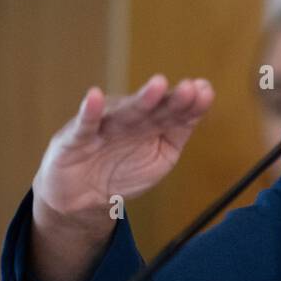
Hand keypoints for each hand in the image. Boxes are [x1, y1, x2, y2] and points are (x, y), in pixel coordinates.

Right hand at [27, 75, 213, 280]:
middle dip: (171, 100)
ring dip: (141, 100)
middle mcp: (129, 120)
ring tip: (158, 85)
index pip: (174, 112)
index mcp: (151, 123)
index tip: (206, 91)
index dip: (190, 104)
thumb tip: (200, 108)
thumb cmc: (122, 170)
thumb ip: (177, 134)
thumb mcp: (160, 157)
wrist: (80, 196)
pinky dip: (89, 111)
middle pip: (153, 110)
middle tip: (189, 88)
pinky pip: (84, 125)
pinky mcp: (75, 138)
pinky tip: (93, 97)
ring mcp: (103, 127)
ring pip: (124, 113)